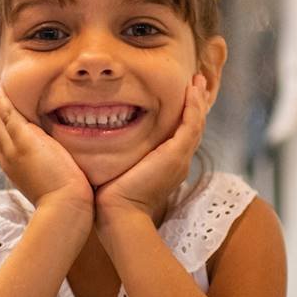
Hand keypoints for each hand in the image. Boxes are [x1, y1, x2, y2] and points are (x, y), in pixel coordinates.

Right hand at [0, 81, 92, 215]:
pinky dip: (1, 98)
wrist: (64, 209)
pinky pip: (7, 114)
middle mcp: (6, 157)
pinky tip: (0, 86)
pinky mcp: (24, 141)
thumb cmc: (62, 201)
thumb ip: (41, 168)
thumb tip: (48, 160)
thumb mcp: (44, 182)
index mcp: (11, 167)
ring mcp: (13, 149)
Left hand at [95, 74, 207, 225]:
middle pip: (192, 127)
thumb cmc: (109, 199)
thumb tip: (98, 145)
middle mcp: (177, 162)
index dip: (181, 116)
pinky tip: (192, 90)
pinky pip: (191, 124)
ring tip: (198, 81)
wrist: (118, 215)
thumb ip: (115, 157)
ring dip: (198, 100)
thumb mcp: (116, 170)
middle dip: (195, 105)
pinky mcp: (176, 155)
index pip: (178, 136)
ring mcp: (179, 158)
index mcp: (165, 166)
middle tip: (196, 83)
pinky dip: (193, 106)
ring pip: (196, 123)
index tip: (179, 98)